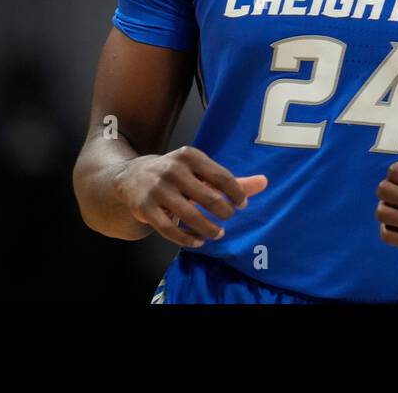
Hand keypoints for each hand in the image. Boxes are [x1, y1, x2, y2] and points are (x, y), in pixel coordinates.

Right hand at [114, 146, 267, 248]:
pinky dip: (187, 238)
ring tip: (218, 233)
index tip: (242, 205)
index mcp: (190, 155)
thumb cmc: (176, 174)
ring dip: (208, 228)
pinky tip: (198, 241)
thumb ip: (231, 180)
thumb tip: (265, 182)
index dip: (236, 193)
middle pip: (207, 196)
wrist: (132, 177)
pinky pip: (169, 229)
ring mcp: (158, 189)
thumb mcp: (201, 171)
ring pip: (189, 215)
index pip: (221, 176)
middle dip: (223, 212)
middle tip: (228, 218)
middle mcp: (173, 170)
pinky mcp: (145, 208)